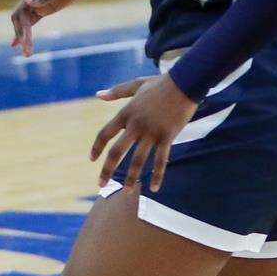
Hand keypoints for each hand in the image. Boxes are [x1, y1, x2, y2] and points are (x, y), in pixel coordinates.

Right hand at [10, 0, 88, 55]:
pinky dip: (25, 33)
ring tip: (26, 53)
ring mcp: (35, 3)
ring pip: (23, 22)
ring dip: (22, 37)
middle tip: (26, 51)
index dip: (23, 27)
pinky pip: (30, 23)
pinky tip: (19, 44)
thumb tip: (29, 2)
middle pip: (19, 18)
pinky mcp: (42, 9)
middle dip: (21, 35)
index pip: (22, 10)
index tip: (26, 40)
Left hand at [91, 73, 198, 191]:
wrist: (184, 83)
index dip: (97, 148)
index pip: (105, 134)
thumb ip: (116, 92)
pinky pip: (160, 160)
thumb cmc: (160, 84)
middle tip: (100, 183)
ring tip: (126, 192)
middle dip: (108, 169)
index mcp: (126, 113)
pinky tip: (154, 188)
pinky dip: (157, 175)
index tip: (92, 160)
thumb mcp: (135, 85)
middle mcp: (135, 125)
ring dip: (131, 177)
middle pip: (117, 151)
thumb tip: (98, 95)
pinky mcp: (167, 137)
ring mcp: (151, 132)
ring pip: (138, 160)